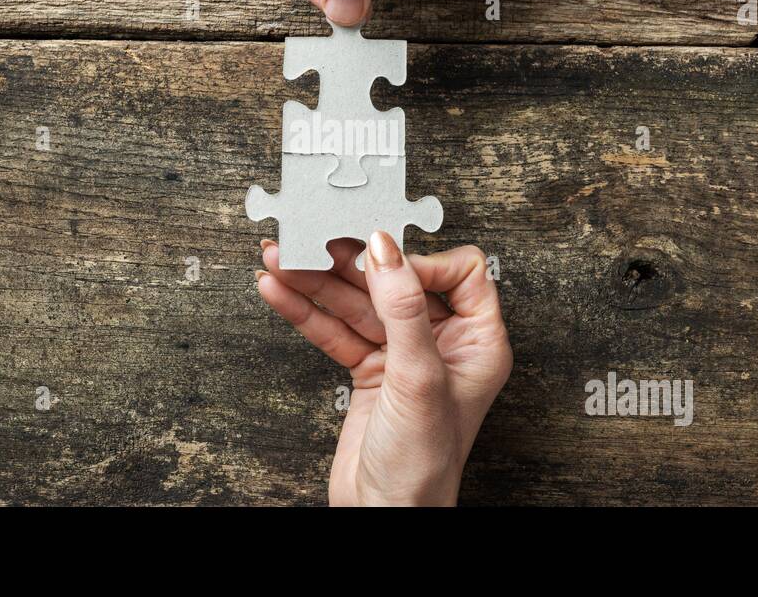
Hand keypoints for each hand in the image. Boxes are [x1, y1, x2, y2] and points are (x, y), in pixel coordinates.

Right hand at [257, 230, 511, 505]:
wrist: (384, 515)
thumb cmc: (422, 463)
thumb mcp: (418, 377)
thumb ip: (403, 308)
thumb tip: (386, 250)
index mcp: (478, 341)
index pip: (458, 272)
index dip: (417, 261)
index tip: (377, 258)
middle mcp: (442, 343)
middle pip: (395, 282)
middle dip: (349, 263)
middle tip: (311, 241)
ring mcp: (402, 356)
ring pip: (357, 303)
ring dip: (315, 281)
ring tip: (279, 260)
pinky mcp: (368, 371)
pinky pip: (335, 329)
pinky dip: (306, 310)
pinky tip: (280, 291)